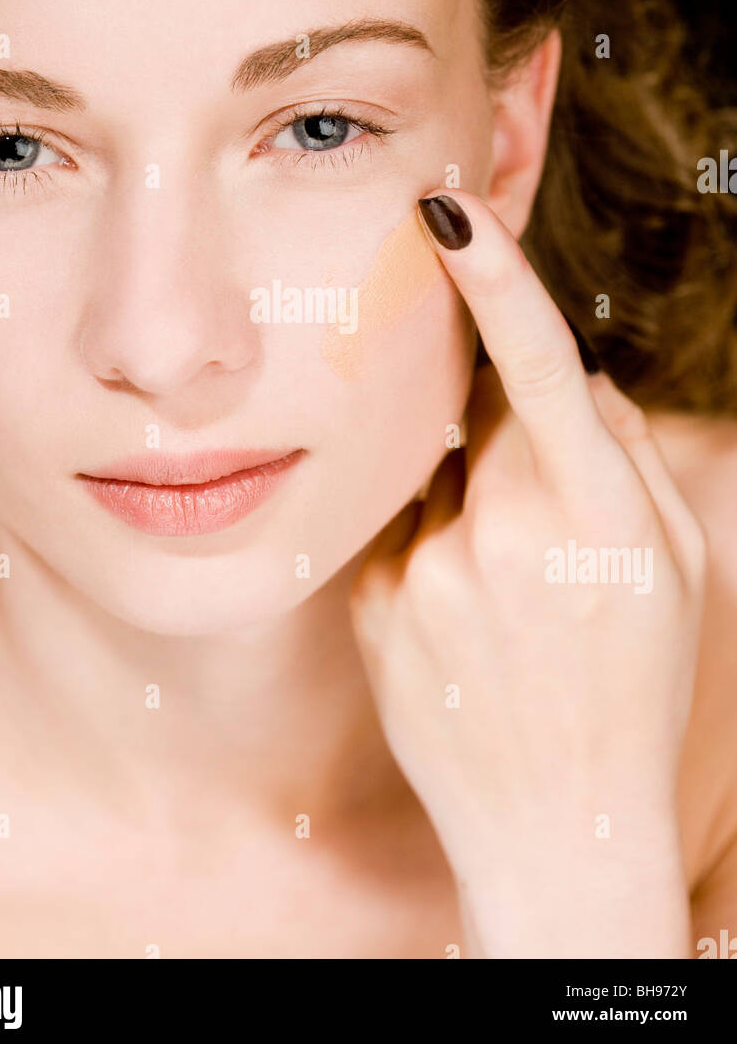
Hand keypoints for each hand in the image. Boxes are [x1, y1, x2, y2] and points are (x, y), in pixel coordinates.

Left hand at [349, 190, 705, 957]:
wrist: (558, 833)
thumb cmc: (632, 693)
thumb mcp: (672, 572)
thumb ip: (626, 458)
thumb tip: (572, 383)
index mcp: (596, 516)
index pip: (540, 366)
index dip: (496, 279)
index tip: (448, 210)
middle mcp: (502, 532)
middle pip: (482, 417)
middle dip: (506, 434)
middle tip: (543, 522)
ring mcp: (426, 571)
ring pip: (439, 476)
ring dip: (470, 500)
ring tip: (507, 598)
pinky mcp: (371, 604)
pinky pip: (400, 530)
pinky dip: (431, 548)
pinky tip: (465, 624)